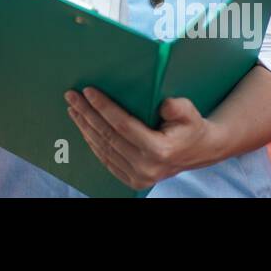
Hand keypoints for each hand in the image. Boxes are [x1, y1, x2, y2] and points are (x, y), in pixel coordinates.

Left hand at [64, 88, 222, 190]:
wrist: (199, 151)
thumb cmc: (191, 126)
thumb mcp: (189, 112)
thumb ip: (177, 107)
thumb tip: (162, 104)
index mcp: (159, 150)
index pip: (122, 125)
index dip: (103, 107)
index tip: (88, 91)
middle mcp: (146, 167)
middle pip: (108, 136)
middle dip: (87, 114)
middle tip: (71, 96)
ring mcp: (138, 177)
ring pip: (103, 149)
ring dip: (85, 127)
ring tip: (73, 108)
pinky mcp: (133, 180)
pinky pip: (106, 159)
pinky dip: (92, 142)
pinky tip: (83, 127)